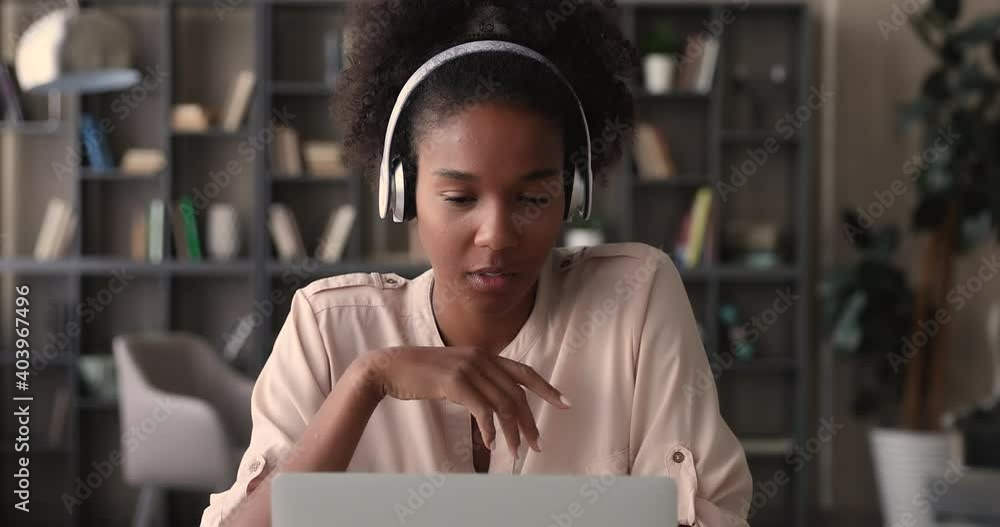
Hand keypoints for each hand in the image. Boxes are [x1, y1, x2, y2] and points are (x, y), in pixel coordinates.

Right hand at [356, 346, 571, 457]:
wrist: (388, 368)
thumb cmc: (419, 374)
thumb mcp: (454, 371)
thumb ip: (476, 379)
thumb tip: (494, 404)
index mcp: (484, 354)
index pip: (524, 371)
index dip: (546, 388)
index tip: (565, 403)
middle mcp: (481, 358)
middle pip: (517, 393)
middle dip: (530, 421)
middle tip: (537, 444)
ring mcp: (469, 368)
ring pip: (503, 404)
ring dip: (512, 432)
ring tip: (516, 452)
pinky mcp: (455, 381)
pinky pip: (482, 410)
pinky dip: (489, 430)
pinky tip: (489, 444)